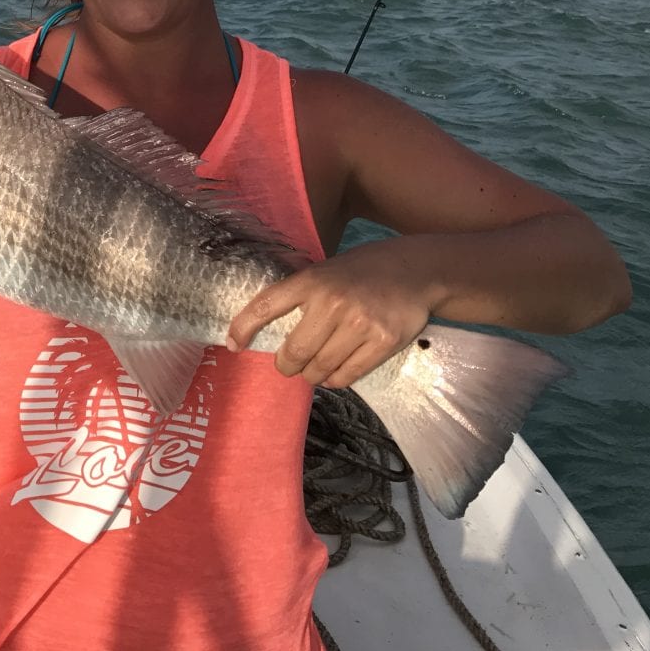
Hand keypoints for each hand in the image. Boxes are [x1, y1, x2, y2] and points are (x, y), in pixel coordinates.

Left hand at [224, 237, 437, 388]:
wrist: (416, 270)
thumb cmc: (363, 272)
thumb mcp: (327, 271)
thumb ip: (303, 296)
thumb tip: (271, 333)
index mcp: (312, 280)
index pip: (266, 305)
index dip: (244, 327)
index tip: (233, 345)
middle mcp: (332, 302)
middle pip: (294, 353)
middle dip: (287, 365)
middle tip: (290, 364)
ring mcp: (359, 324)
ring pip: (319, 369)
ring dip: (312, 375)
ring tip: (317, 366)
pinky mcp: (382, 343)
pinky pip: (346, 376)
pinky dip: (335, 380)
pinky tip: (336, 372)